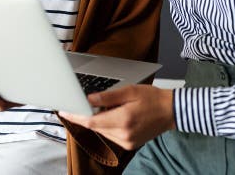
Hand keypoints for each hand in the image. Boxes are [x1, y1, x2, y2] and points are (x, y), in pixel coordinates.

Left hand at [59, 84, 175, 149]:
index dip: (76, 117)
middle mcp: (124, 134)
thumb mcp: (130, 91)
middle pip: (95, 127)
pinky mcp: (130, 144)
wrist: (170, 111)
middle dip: (87, 116)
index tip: (64, 112)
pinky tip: (115, 116)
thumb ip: (108, 97)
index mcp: (123, 120)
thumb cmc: (152, 98)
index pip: (92, 122)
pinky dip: (107, 126)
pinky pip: (111, 135)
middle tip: (83, 104)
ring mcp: (127, 142)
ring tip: (110, 108)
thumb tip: (89, 100)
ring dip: (98, 121)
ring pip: (102, 132)